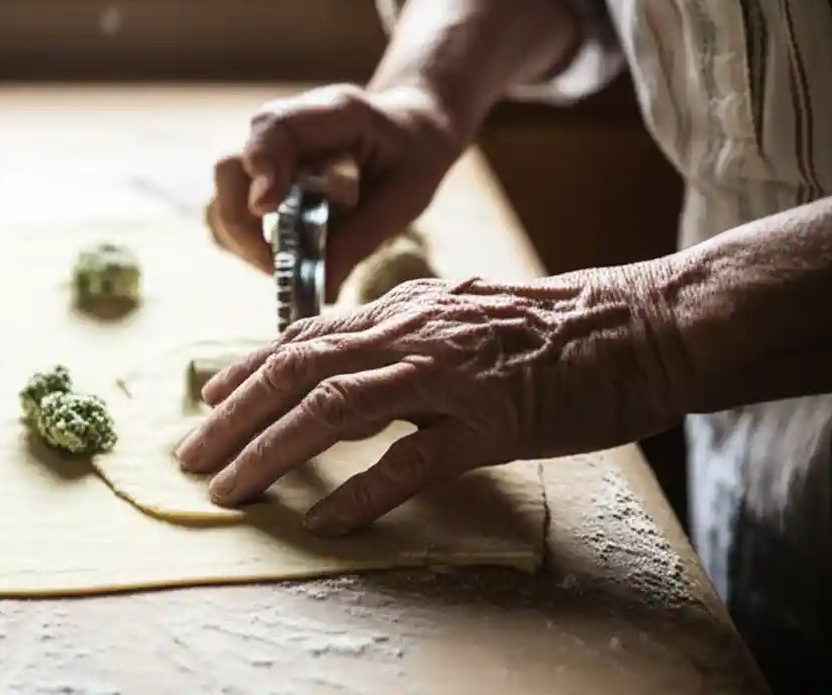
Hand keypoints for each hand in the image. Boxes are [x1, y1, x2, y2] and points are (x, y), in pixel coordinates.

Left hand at [174, 270, 682, 535]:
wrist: (639, 326)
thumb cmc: (553, 328)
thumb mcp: (462, 315)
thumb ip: (404, 335)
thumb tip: (352, 364)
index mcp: (405, 310)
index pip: (304, 335)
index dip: (248, 368)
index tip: (209, 399)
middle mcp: (412, 333)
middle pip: (299, 371)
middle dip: (235, 415)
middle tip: (192, 455)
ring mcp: (449, 375)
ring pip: (334, 408)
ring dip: (272, 450)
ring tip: (230, 488)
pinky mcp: (490, 421)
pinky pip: (411, 461)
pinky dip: (362, 492)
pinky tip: (326, 520)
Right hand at [205, 83, 466, 300]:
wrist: (408, 133)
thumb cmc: (411, 157)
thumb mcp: (405, 195)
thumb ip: (362, 235)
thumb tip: (322, 289)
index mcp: (331, 112)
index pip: (274, 128)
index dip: (263, 167)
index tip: (267, 209)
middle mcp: (285, 128)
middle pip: (231, 168)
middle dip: (244, 225)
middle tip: (278, 267)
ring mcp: (265, 154)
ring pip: (225, 198)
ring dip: (245, 241)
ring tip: (285, 270)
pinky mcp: (258, 181)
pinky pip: (232, 215)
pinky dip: (248, 245)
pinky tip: (282, 261)